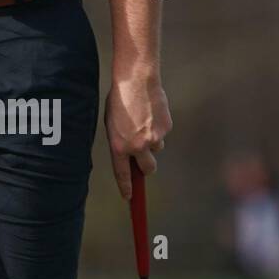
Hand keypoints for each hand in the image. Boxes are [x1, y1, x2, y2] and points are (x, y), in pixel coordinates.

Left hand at [104, 63, 171, 199]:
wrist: (136, 80)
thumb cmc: (119, 100)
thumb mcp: (111, 124)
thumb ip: (120, 142)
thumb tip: (130, 157)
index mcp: (119, 146)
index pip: (123, 174)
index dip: (127, 188)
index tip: (129, 198)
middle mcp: (138, 146)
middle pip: (149, 168)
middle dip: (147, 166)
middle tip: (143, 154)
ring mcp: (154, 138)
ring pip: (157, 148)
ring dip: (151, 140)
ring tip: (142, 119)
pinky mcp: (166, 128)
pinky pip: (163, 133)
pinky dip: (158, 126)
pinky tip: (150, 111)